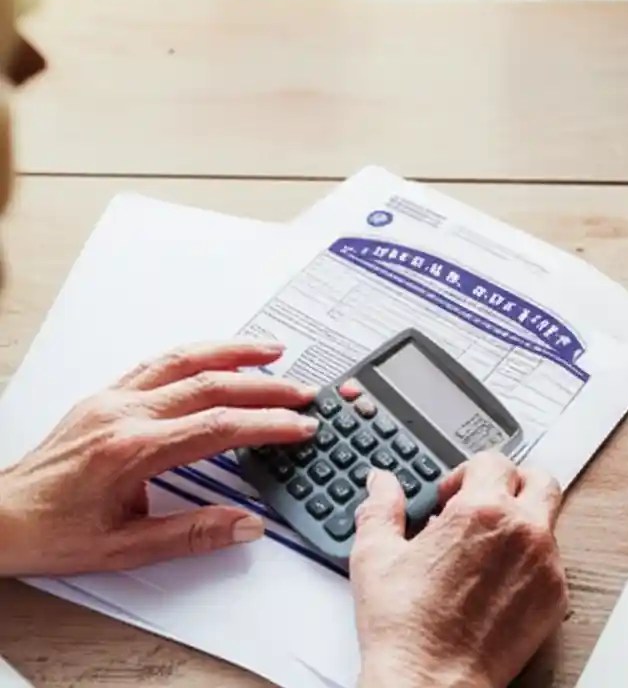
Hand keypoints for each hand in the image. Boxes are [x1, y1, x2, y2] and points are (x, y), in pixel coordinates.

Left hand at [0, 341, 317, 576]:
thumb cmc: (51, 534)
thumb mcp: (125, 548)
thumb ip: (192, 535)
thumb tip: (246, 525)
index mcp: (130, 452)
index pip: (216, 428)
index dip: (266, 425)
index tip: (300, 426)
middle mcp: (123, 415)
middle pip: (209, 386)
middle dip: (265, 388)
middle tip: (304, 393)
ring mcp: (112, 400)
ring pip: (182, 361)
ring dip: (233, 353)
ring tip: (272, 351)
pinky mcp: (104, 398)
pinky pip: (157, 363)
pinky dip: (196, 354)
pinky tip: (217, 356)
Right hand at [351, 451, 567, 687]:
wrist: (432, 682)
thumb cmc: (406, 628)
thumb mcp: (376, 556)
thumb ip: (381, 509)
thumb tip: (381, 484)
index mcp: (482, 511)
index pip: (493, 461)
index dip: (467, 472)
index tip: (450, 495)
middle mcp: (523, 531)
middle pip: (539, 480)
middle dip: (513, 484)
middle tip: (486, 504)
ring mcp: (545, 564)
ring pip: (547, 522)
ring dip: (520, 525)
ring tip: (485, 549)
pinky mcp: (554, 597)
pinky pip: (552, 563)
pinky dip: (529, 563)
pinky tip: (497, 582)